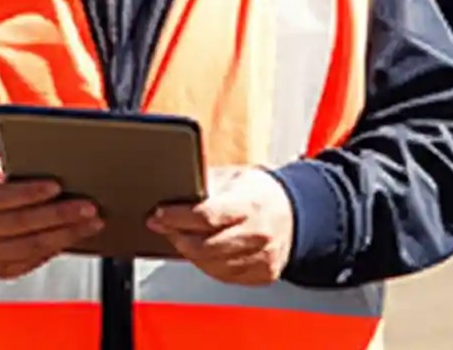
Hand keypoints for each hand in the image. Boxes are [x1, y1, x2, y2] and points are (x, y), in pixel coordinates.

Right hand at [0, 157, 103, 279]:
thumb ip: (10, 168)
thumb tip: (47, 163)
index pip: (2, 196)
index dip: (30, 192)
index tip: (57, 186)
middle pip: (22, 223)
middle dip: (60, 214)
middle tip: (88, 206)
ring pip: (33, 246)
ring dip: (67, 234)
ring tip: (92, 223)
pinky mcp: (0, 269)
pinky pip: (34, 260)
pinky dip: (58, 248)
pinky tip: (75, 236)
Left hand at [146, 166, 293, 285]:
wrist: (294, 214)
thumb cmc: (260, 194)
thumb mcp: (234, 177)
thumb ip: (204, 185)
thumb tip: (171, 189)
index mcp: (250, 204)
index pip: (206, 216)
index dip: (176, 217)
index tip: (158, 214)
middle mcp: (258, 233)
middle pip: (205, 246)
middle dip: (177, 236)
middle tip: (162, 226)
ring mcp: (262, 257)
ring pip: (211, 265)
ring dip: (190, 253)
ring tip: (181, 237)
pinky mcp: (262, 274)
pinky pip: (224, 276)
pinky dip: (207, 265)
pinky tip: (201, 252)